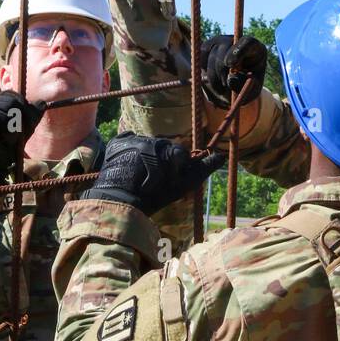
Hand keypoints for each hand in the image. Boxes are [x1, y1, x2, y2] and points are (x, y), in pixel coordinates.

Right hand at [0, 91, 43, 182]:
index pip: (12, 94)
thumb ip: (31, 118)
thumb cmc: (4, 152)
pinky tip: (6, 140)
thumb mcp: (21, 131)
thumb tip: (42, 103)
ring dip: (16, 124)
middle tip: (20, 134)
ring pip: (8, 106)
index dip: (24, 106)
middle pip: (12, 99)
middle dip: (23, 115)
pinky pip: (0, 117)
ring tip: (11, 139)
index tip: (28, 124)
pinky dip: (8, 129)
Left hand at [84, 134, 224, 216]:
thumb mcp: (183, 185)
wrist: (120, 201)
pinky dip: (129, 148)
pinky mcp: (118, 142)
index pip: (180, 154)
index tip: (168, 182)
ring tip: (139, 174)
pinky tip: (129, 163)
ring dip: (145, 156)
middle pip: (162, 148)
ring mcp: (134, 139)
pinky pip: (127, 139)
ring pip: (146, 144)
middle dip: (160, 161)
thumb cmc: (156, 195)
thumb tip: (221, 156)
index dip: (176, 170)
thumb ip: (203, 169)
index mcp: (170, 150)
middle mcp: (154, 139)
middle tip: (153, 180)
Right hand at [201, 34, 266, 108]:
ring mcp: (220, 42)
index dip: (238, 51)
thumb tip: (230, 79)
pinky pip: (200, 60)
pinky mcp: (206, 48)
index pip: (247, 43)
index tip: (231, 65)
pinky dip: (204, 74)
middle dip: (221, 70)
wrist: (234, 89)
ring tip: (221, 89)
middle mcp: (236, 41)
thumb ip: (243, 86)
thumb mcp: (250, 92)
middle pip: (224, 49)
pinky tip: (212, 81)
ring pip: (211, 56)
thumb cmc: (246, 89)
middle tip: (224, 86)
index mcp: (255, 49)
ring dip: (213, 77)